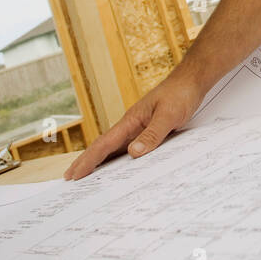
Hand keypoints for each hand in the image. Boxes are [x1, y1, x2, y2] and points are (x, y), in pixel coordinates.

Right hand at [63, 66, 207, 180]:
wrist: (191, 81)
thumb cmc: (180, 94)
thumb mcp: (169, 115)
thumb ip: (153, 134)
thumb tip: (133, 153)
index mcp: (131, 120)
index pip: (104, 143)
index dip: (88, 160)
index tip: (74, 174)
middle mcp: (130, 125)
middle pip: (104, 146)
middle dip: (86, 162)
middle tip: (69, 178)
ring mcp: (138, 128)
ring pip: (115, 148)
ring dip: (101, 162)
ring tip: (87, 177)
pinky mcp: (147, 130)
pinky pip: (129, 148)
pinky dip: (120, 159)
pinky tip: (119, 168)